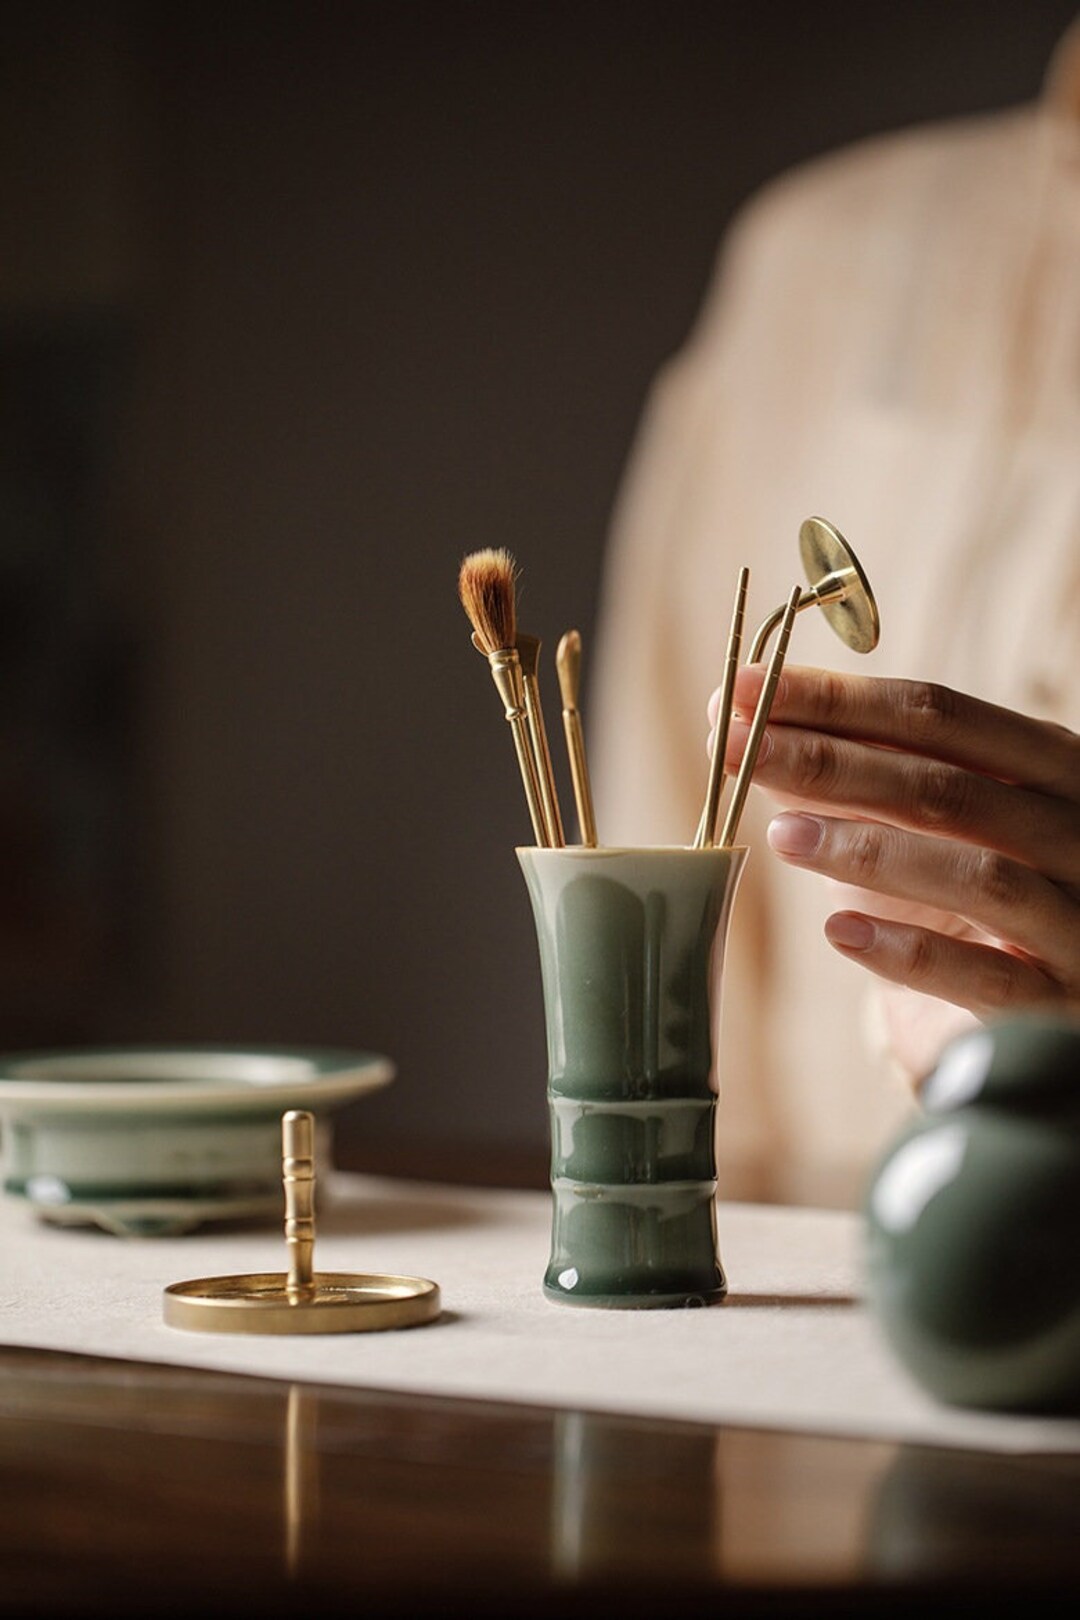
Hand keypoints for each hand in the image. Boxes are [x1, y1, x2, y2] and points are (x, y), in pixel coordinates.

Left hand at [708, 665, 1079, 1085]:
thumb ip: (846, 778)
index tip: (746, 689)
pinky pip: (984, 977)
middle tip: (737, 747)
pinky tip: (840, 931)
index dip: (838, 700)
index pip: (939, 714)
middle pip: (950, 786)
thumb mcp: (911, 829)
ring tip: (780, 835)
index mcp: (1048, 768)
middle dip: (831, 762)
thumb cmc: (967, 908)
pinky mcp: (1057, 1006)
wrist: (1038, 1022)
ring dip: (869, 850)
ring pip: (978, 875)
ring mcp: (1074, 922)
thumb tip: (740, 720)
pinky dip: (907, 952)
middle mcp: (1076, 833)